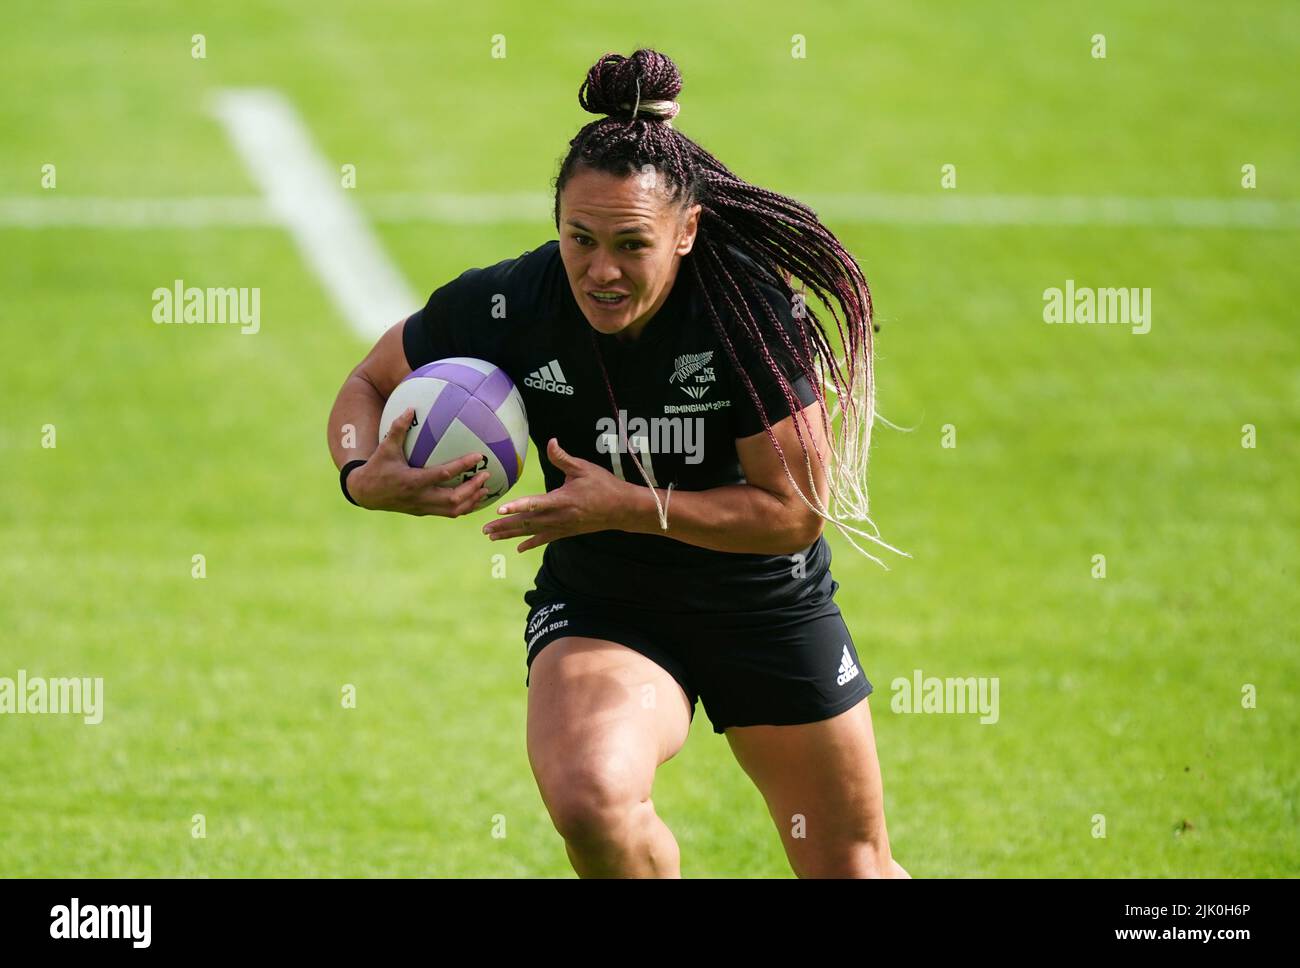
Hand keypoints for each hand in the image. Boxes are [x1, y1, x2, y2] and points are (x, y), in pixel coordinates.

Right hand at [347, 407, 489, 516]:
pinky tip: (474, 498)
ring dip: (472, 500)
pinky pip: (447, 513)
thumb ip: (398, 428)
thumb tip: (411, 408)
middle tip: (487, 475)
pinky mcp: (423, 512)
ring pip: (453, 510)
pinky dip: (463, 507)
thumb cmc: (377, 467)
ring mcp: (422, 507)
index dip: (462, 466)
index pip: (442, 475)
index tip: (478, 457)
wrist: (365, 493)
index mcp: (413, 481)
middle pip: (453, 499)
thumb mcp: (386, 448)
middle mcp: (420, 497)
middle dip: (473, 488)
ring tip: (486, 488)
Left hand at [482, 438, 630, 551]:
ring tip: (492, 537)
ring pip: (532, 532)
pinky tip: (518, 548)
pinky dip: (531, 543)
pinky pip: (545, 539)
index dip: (517, 507)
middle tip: (485, 529)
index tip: (499, 510)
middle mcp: (560, 517)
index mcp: (563, 500)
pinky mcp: (566, 532)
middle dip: (505, 526)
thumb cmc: (603, 486)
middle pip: (528, 523)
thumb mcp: (584, 468)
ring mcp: (562, 527)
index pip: (535, 504)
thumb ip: (563, 458)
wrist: (621, 509)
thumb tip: (550, 442)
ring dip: (511, 535)